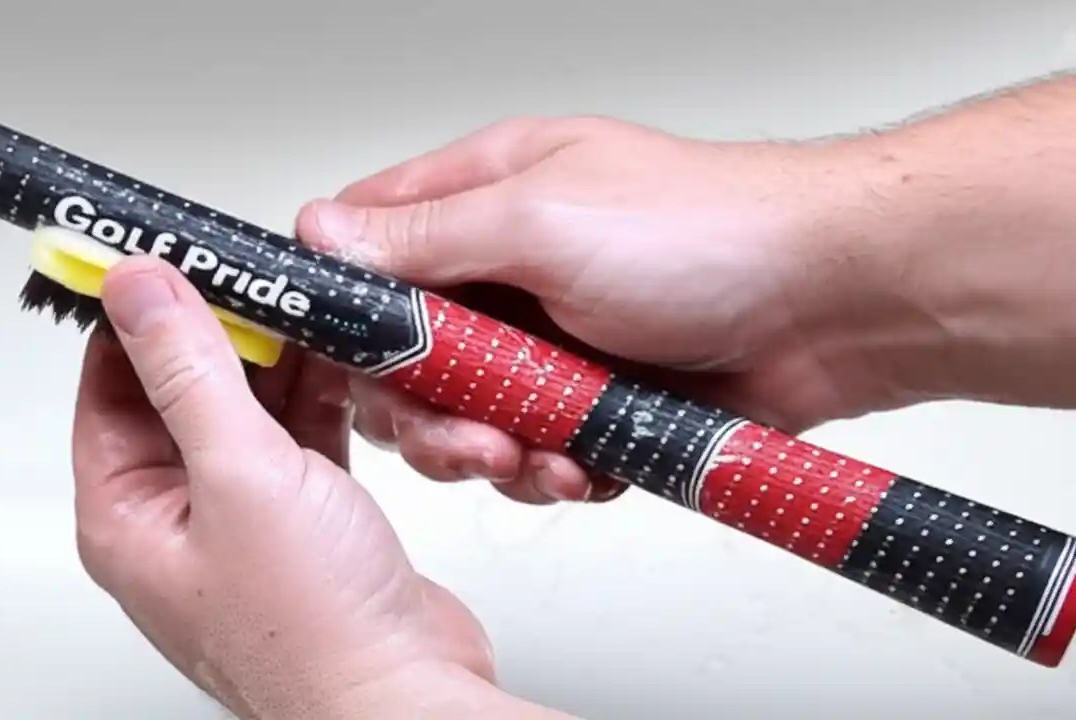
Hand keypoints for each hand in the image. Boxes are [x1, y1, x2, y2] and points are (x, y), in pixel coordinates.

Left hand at [70, 256, 569, 717]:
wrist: (403, 697)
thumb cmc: (314, 631)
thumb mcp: (239, 474)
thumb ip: (189, 372)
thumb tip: (138, 289)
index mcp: (128, 511)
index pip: (111, 381)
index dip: (141, 312)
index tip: (174, 253)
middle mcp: (177, 516)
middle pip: (183, 389)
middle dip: (226, 330)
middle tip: (262, 276)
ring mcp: (243, 519)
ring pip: (247, 410)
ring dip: (280, 362)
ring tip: (310, 310)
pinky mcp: (303, 522)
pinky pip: (297, 440)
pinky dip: (318, 401)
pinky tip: (342, 365)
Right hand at [294, 116, 901, 504]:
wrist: (831, 304)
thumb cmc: (708, 231)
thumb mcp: (541, 219)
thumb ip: (423, 237)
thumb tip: (325, 234)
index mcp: (483, 198)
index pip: (368, 248)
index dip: (345, 311)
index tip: (356, 364)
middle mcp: (507, 268)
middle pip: (406, 354)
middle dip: (425, 407)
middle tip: (464, 430)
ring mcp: (549, 340)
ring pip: (467, 415)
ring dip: (491, 447)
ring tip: (537, 451)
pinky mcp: (591, 401)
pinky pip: (535, 451)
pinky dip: (552, 469)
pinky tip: (583, 464)